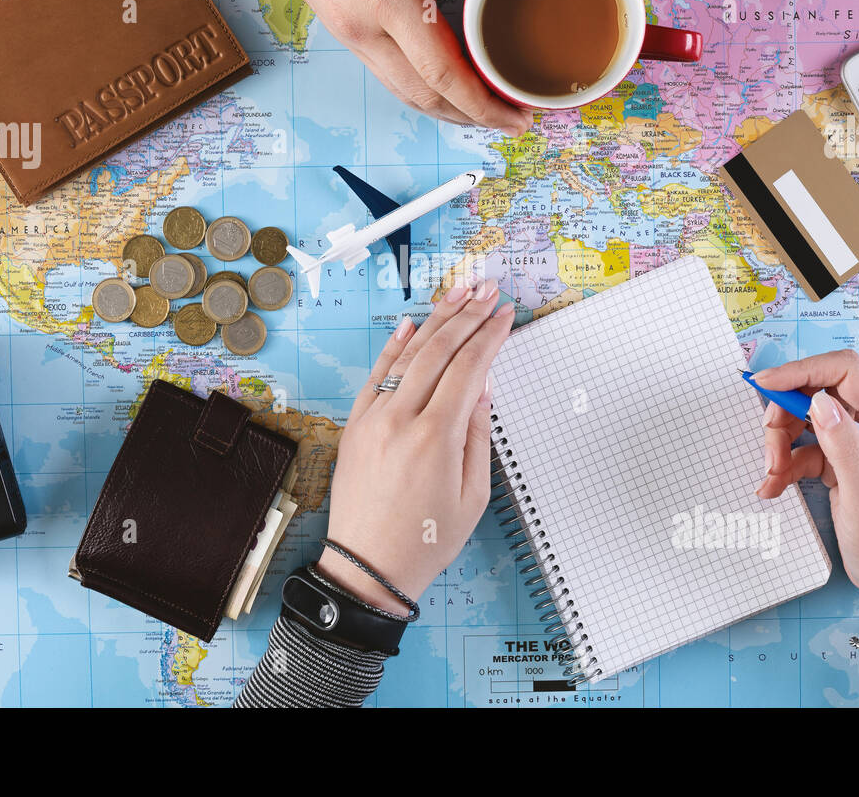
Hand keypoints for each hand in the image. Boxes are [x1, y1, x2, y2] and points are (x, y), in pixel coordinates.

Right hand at [251, 0, 532, 134]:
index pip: (444, 77)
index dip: (484, 106)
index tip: (516, 117)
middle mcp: (362, 26)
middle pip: (424, 98)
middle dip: (470, 118)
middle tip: (509, 120)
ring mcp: (345, 31)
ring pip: (401, 91)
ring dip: (443, 108)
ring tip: (482, 108)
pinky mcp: (336, 25)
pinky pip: (384, 71)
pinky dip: (419, 85)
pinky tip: (444, 80)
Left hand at [318, 280, 513, 612]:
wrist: (367, 568)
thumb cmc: (424, 540)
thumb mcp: (472, 494)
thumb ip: (477, 434)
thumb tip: (482, 386)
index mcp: (434, 437)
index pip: (468, 368)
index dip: (489, 336)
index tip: (504, 314)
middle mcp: (399, 420)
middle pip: (438, 351)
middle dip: (466, 315)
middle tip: (487, 290)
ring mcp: (372, 420)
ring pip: (406, 355)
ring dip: (434, 320)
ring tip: (457, 294)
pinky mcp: (354, 426)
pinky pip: (375, 376)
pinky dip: (393, 347)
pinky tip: (410, 325)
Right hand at [755, 350, 858, 627]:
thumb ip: (843, 447)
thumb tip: (819, 401)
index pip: (845, 371)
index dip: (802, 371)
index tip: (765, 386)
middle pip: (817, 392)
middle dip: (784, 416)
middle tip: (770, 451)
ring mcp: (855, 443)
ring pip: (803, 419)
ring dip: (779, 444)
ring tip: (772, 477)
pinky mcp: (839, 461)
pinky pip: (802, 447)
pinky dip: (783, 465)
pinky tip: (773, 488)